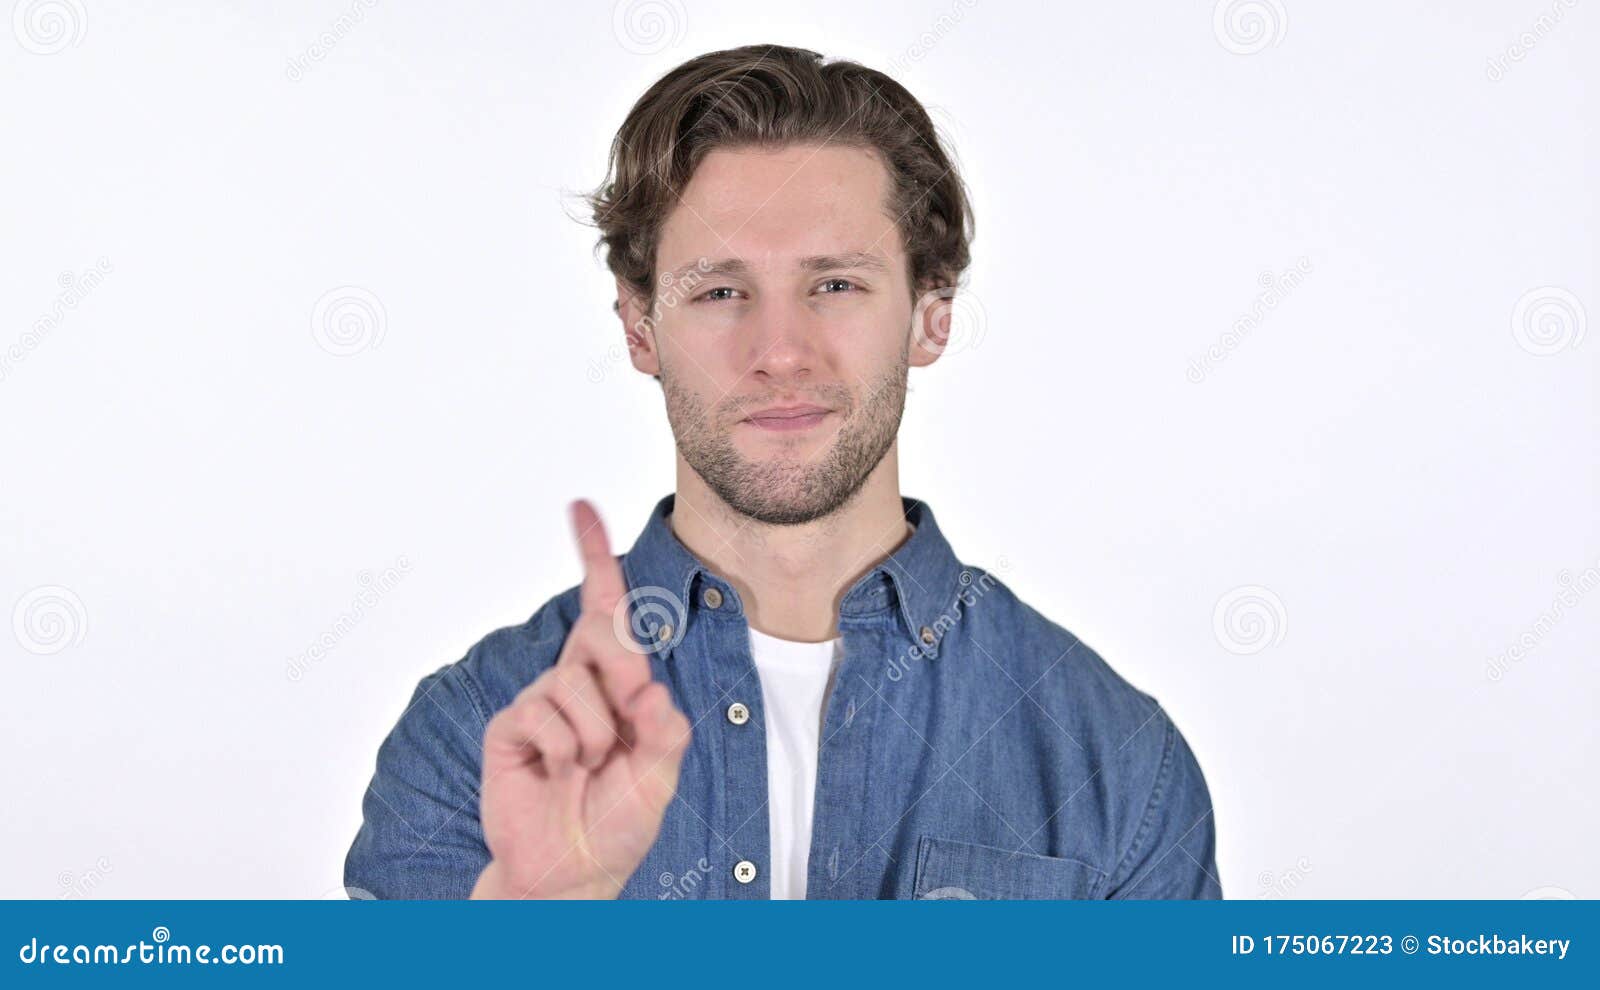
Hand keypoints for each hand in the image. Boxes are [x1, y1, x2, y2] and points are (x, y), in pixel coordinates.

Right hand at [471, 499, 691, 898]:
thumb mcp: (662, 774)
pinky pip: (540, 713)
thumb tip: (650, 689)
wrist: (575, 873)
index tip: (581, 508)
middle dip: (619, 669)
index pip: (606, 611)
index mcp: (616, 684)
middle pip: (599, 631)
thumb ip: (666, 729)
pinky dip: (562, 746)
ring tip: (589, 766)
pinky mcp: (510, 728)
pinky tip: (558, 771)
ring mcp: (540, 703)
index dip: (594, 557)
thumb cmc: (619, 819)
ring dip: (595, 733)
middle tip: (623, 724)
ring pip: (574, 681)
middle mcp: (577, 683)